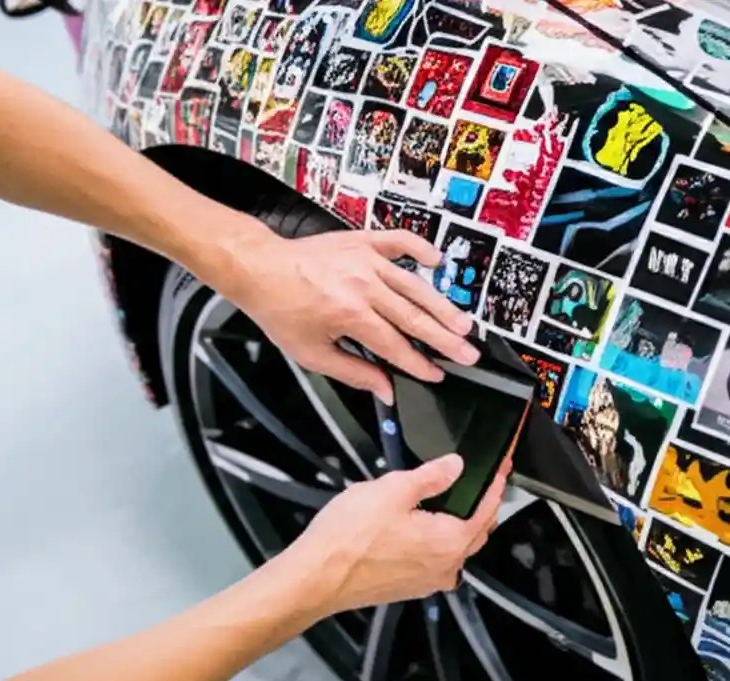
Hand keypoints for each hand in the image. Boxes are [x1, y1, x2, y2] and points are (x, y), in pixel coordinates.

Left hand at [224, 228, 480, 403]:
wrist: (261, 269)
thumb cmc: (281, 310)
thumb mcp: (312, 353)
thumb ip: (354, 372)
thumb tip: (386, 390)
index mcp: (349, 313)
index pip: (395, 345)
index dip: (419, 363)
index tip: (437, 374)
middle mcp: (362, 284)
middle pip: (414, 317)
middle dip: (444, 339)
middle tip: (468, 353)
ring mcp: (365, 259)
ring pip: (414, 285)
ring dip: (442, 305)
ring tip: (463, 323)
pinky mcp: (362, 241)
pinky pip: (399, 241)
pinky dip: (420, 248)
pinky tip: (437, 261)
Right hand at [286, 454, 507, 615]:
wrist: (315, 578)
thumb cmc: (349, 537)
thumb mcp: (392, 490)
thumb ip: (431, 477)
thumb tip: (456, 465)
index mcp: (450, 542)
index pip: (487, 509)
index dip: (496, 484)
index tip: (502, 468)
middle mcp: (446, 568)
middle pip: (477, 531)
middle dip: (483, 504)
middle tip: (483, 480)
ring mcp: (428, 582)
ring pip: (457, 548)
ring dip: (461, 525)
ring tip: (455, 500)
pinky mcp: (409, 587)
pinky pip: (436, 560)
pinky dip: (440, 541)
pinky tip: (424, 526)